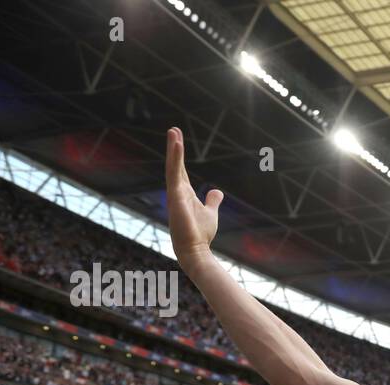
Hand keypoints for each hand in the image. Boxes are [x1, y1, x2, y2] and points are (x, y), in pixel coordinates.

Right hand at [165, 127, 222, 266]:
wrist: (195, 250)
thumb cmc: (200, 233)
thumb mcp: (210, 213)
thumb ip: (212, 201)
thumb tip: (217, 192)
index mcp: (184, 193)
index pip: (181, 170)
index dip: (179, 155)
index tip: (177, 138)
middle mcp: (177, 191)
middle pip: (175, 165)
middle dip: (174, 147)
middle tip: (173, 129)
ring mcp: (174, 194)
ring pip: (173, 167)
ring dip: (173, 149)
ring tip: (173, 131)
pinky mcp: (175, 197)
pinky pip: (174, 174)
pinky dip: (175, 160)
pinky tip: (176, 146)